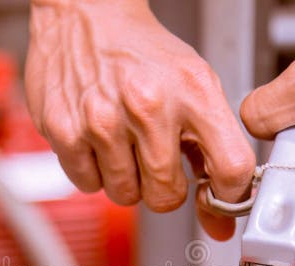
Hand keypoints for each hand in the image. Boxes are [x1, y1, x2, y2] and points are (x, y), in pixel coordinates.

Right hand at [25, 0, 254, 239]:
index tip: (216, 200)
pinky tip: (96, 139)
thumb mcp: (194, 84)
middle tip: (154, 159)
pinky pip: (88, 184)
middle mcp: (148, 106)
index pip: (230, 167)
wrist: (87, 15)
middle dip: (164, 189)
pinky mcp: (64, 129)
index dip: (227, 197)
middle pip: (167, 197)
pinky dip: (93, 171)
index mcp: (193, 92)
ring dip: (126, 179)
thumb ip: (212, 146)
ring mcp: (102, 120)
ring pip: (125, 196)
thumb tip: (218, 215)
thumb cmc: (141, 53)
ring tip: (123, 141)